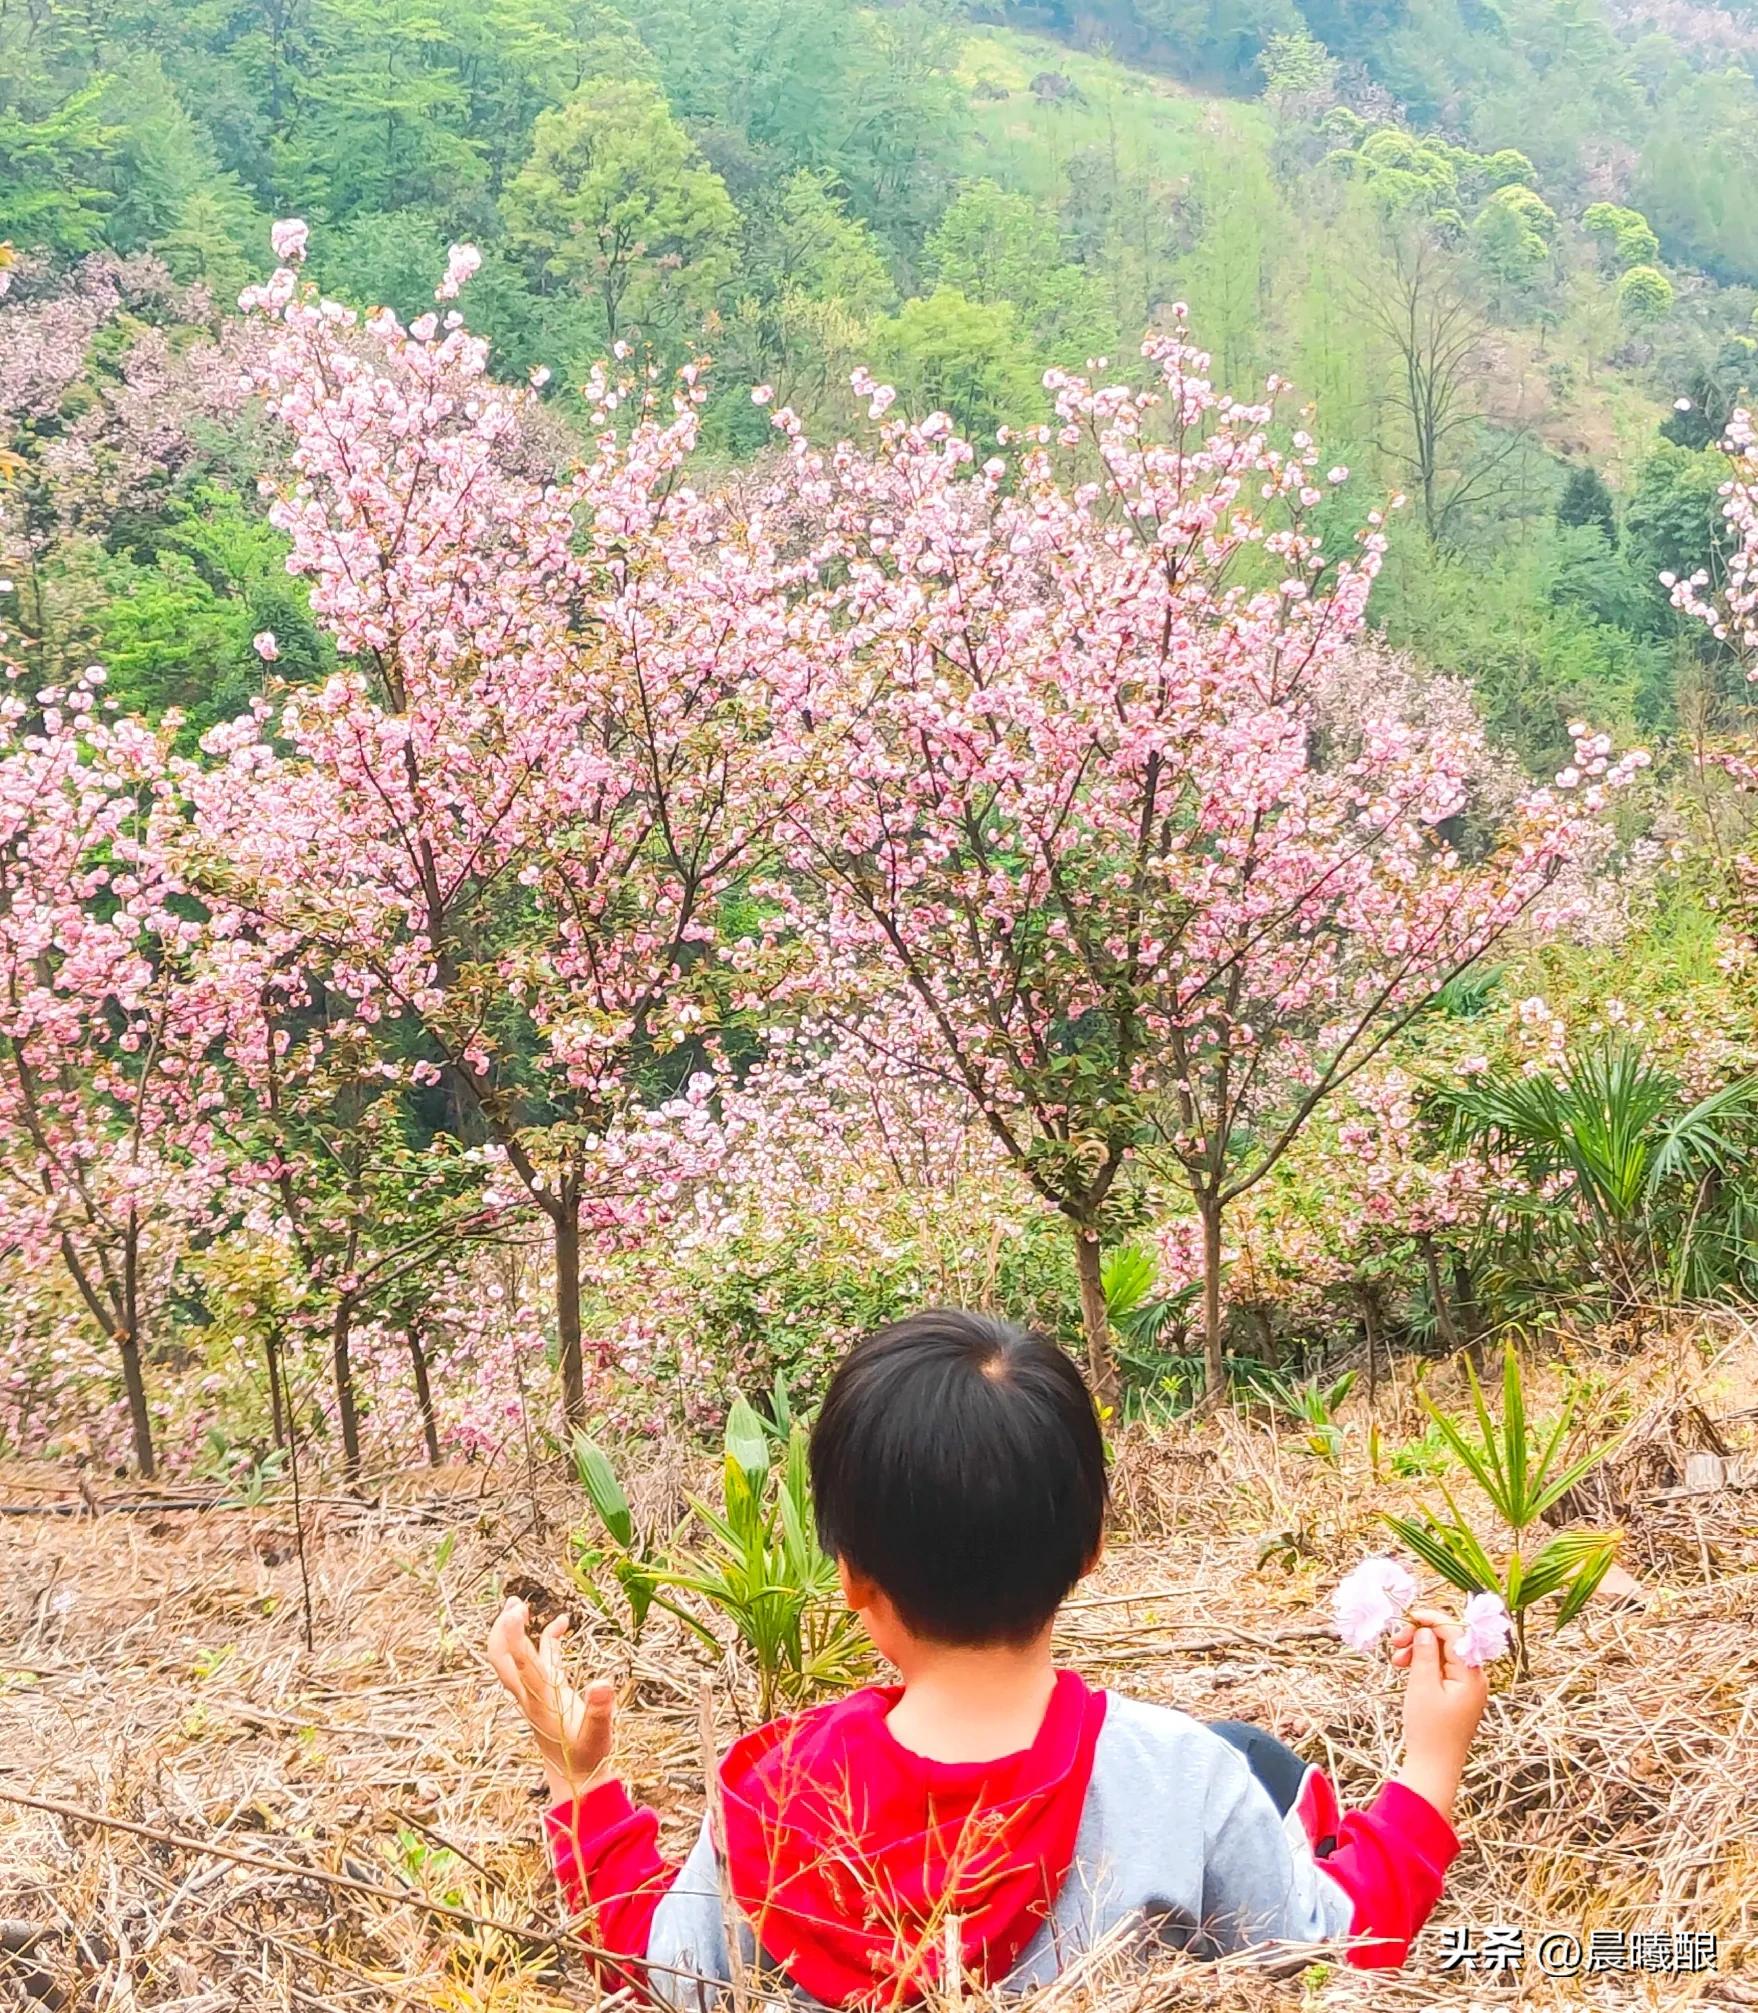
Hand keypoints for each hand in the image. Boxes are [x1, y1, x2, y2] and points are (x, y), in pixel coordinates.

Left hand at [486, 1597, 615, 1804]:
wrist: (576, 1779)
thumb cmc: (585, 1758)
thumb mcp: (597, 1736)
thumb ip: (599, 1710)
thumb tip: (602, 1683)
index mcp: (539, 1702)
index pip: (520, 1665)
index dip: (514, 1637)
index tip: (515, 1612)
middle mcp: (532, 1694)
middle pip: (502, 1659)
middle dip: (502, 1630)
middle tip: (514, 1603)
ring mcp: (538, 1691)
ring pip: (515, 1657)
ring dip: (514, 1631)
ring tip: (519, 1603)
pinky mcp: (549, 1692)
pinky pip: (543, 1659)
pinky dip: (549, 1639)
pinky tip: (563, 1623)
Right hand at [1387, 1605, 1487, 1823]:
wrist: (1434, 1768)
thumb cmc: (1429, 1730)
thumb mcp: (1423, 1686)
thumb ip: (1426, 1653)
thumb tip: (1426, 1631)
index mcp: (1472, 1674)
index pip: (1455, 1633)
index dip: (1431, 1620)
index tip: (1408, 1616)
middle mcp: (1474, 1678)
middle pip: (1448, 1642)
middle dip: (1421, 1637)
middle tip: (1395, 1642)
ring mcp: (1466, 1688)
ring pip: (1442, 1655)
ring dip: (1418, 1650)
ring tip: (1396, 1660)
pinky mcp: (1457, 1696)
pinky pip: (1441, 1670)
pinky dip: (1423, 1665)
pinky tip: (1406, 1668)